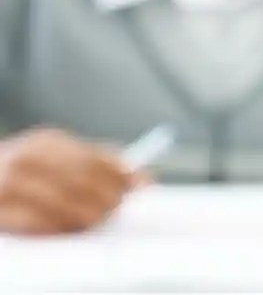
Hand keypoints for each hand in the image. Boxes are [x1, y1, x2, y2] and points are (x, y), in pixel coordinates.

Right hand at [0, 128, 140, 235]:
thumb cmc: (24, 172)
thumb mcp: (55, 156)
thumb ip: (97, 162)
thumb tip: (142, 178)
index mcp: (46, 142)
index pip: (94, 158)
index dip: (120, 174)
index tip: (141, 185)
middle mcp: (27, 159)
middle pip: (82, 181)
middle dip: (107, 197)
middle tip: (115, 206)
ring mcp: (10, 184)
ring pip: (64, 204)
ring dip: (86, 215)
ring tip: (94, 217)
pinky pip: (40, 223)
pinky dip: (60, 226)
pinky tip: (67, 225)